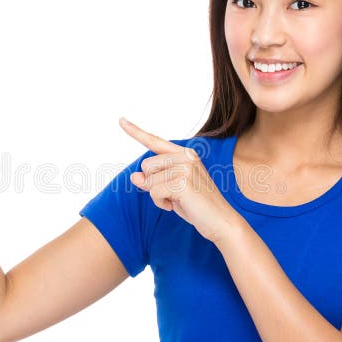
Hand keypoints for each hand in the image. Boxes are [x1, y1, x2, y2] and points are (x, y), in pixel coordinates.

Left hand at [119, 117, 243, 244]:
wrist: (221, 221)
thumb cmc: (196, 206)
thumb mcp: (171, 191)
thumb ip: (153, 181)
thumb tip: (134, 176)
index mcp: (185, 154)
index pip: (155, 141)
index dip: (136, 131)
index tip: (120, 120)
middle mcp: (186, 156)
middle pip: (146, 165)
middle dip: (152, 183)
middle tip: (171, 195)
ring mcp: (185, 167)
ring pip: (149, 179)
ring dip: (157, 195)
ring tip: (176, 201)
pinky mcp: (182, 182)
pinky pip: (154, 192)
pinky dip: (160, 203)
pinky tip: (174, 206)